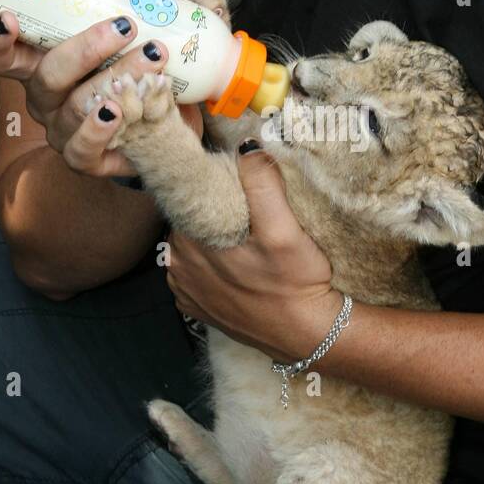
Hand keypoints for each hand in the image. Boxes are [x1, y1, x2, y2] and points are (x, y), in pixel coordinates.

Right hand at [0, 0, 202, 177]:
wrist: (170, 108)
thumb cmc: (134, 54)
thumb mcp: (129, 12)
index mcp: (40, 62)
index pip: (0, 56)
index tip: (8, 17)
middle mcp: (44, 98)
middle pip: (46, 77)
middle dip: (85, 49)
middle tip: (127, 27)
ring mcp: (62, 130)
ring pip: (75, 108)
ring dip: (116, 79)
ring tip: (153, 58)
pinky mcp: (89, 159)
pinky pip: (82, 151)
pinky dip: (99, 130)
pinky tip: (120, 112)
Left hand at [165, 143, 341, 359]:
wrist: (306, 335)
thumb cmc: (295, 283)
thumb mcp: (284, 229)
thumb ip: (262, 185)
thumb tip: (247, 148)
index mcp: (188, 241)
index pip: (188, 196)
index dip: (211, 185)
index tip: (236, 185)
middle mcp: (177, 266)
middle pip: (189, 219)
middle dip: (212, 210)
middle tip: (247, 211)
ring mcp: (184, 291)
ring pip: (191, 245)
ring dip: (212, 237)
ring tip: (246, 239)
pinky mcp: (196, 308)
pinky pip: (196, 272)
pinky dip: (211, 265)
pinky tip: (238, 265)